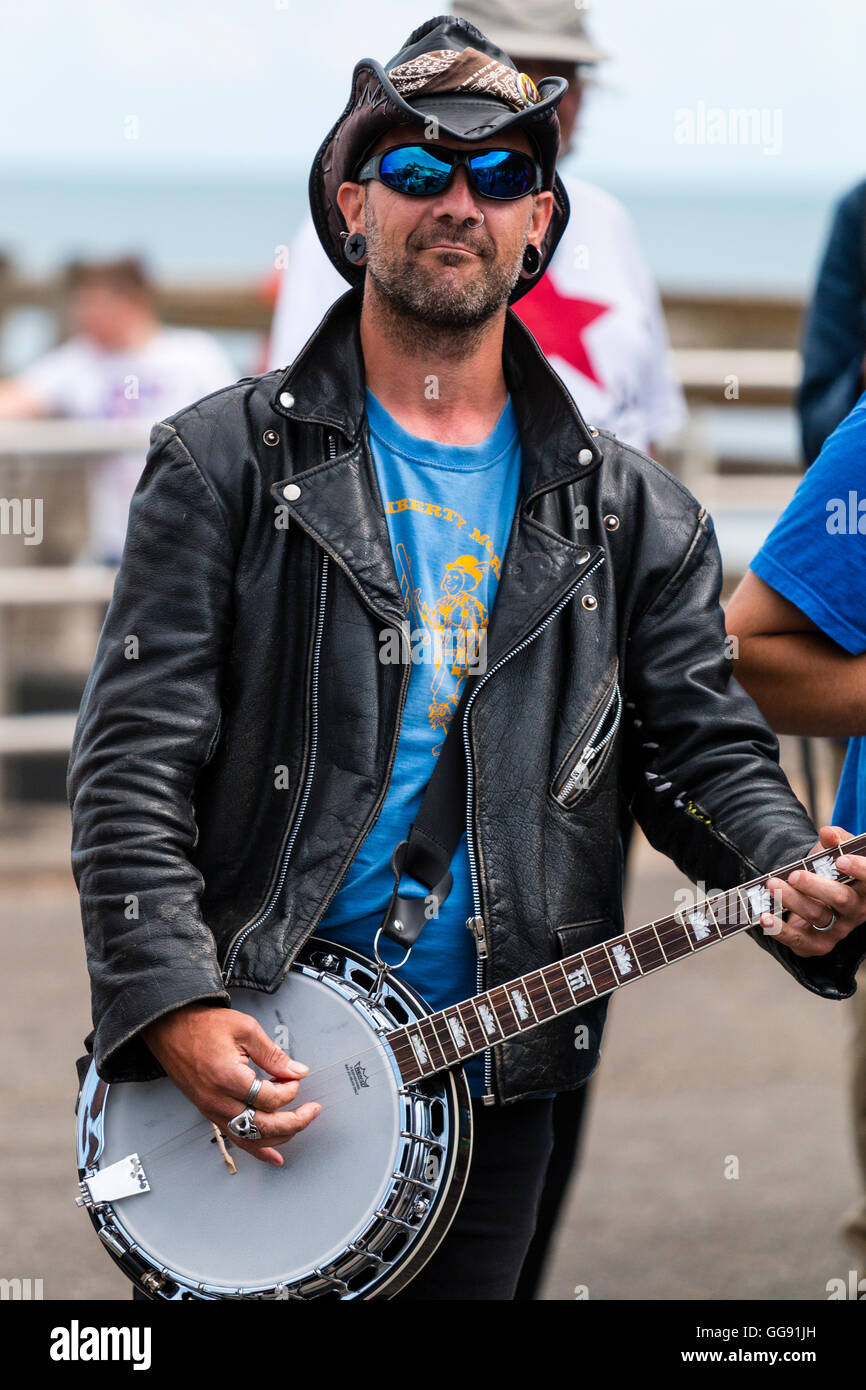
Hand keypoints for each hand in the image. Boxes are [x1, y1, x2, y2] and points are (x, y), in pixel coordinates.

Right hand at [142, 1002, 319, 1166]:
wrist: (172, 1030)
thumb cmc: (203, 1026)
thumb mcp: (245, 1029)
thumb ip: (273, 1054)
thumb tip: (296, 1071)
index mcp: (227, 1078)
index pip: (269, 1098)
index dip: (289, 1090)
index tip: (295, 1078)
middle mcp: (218, 1101)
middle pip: (263, 1126)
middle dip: (294, 1121)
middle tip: (312, 1111)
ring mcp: (212, 1111)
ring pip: (251, 1139)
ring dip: (280, 1137)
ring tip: (299, 1125)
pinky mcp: (210, 1113)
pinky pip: (236, 1139)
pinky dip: (257, 1151)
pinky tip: (274, 1156)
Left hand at [760, 824, 865, 956]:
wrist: (815, 896)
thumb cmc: (829, 870)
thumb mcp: (835, 852)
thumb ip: (836, 840)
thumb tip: (827, 833)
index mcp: (865, 887)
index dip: (859, 870)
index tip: (840, 860)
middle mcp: (856, 910)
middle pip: (841, 899)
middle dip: (816, 886)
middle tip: (794, 875)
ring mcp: (838, 929)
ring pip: (817, 915)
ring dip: (791, 899)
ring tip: (772, 884)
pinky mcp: (817, 944)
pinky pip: (799, 940)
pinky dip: (780, 930)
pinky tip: (765, 918)